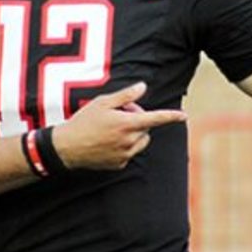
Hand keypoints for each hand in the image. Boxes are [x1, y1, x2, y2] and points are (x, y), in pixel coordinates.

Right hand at [51, 82, 186, 170]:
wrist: (67, 148)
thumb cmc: (84, 121)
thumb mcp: (102, 103)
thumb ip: (125, 96)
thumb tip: (143, 87)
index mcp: (127, 124)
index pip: (155, 119)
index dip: (171, 116)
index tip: (183, 116)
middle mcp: (129, 141)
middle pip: (146, 128)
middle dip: (138, 119)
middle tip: (120, 113)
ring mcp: (125, 155)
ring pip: (140, 142)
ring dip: (134, 134)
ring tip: (113, 128)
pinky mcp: (119, 165)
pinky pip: (130, 153)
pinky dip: (125, 146)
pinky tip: (107, 142)